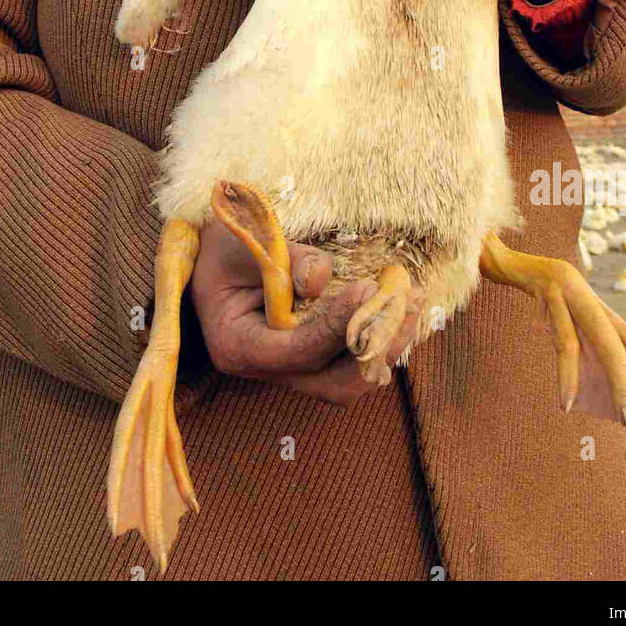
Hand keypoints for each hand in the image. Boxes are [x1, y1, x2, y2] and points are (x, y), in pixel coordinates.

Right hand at [190, 219, 424, 405]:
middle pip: (332, 384)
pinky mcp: (308, 356)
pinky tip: (400, 309)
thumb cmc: (223, 243)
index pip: (298, 351)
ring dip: (384, 347)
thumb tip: (322, 278)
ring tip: (413, 305)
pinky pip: (349, 361)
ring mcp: (288, 367)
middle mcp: (264, 368)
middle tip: (407, 307)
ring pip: (347, 380)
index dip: (338, 325)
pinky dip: (376, 340)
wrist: (213, 251)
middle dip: (375, 349)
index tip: (369, 289)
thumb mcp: (243, 241)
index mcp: (237, 346)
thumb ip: (282, 258)